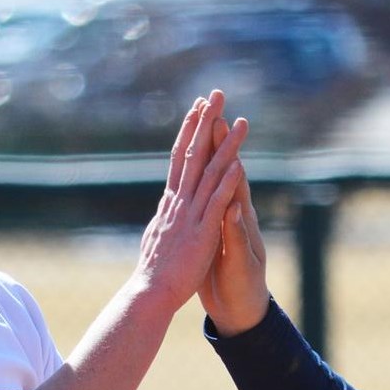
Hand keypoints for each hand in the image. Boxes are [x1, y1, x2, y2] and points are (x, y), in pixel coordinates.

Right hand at [131, 91, 247, 308]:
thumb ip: (164, 217)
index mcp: (171, 203)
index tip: (196, 108)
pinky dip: (226, 181)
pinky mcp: (202, 233)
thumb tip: (164, 203)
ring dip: (225, 146)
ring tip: (240, 121)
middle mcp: (179, 202)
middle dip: (204, 123)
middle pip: (192, 154)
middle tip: (214, 94)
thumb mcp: (158, 236)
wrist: (150, 295)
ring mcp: (190, 216)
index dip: (189, 131)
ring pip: (209, 173)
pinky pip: (216, 203)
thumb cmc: (155, 272)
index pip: (180, 159)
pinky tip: (237, 163)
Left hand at [198, 113, 270, 336]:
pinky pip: (239, 238)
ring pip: (238, 202)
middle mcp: (234, 218)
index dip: (207, 144)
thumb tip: (189, 191)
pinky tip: (235, 206)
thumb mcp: (206, 236)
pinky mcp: (243, 259)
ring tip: (233, 152)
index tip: (201, 116)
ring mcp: (240, 236)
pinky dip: (236, 222)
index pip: (213, 170)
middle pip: (227, 176)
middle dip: (223, 146)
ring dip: (235, 177)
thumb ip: (204, 212)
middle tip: (219, 116)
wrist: (239, 306)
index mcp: (220, 211)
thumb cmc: (219, 272)